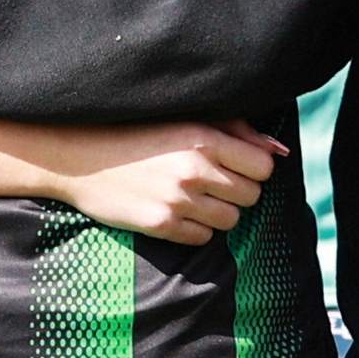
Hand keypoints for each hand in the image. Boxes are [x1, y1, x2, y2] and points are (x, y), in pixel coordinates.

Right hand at [43, 119, 277, 246]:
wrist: (78, 156)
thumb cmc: (135, 133)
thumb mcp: (185, 120)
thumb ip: (237, 130)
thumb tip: (280, 152)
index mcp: (204, 139)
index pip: (263, 167)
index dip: (252, 168)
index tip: (233, 166)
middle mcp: (194, 170)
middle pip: (252, 196)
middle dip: (236, 191)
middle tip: (210, 182)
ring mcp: (177, 201)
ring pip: (231, 220)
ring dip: (217, 211)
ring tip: (191, 197)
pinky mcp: (160, 226)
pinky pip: (203, 237)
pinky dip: (195, 228)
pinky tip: (174, 210)